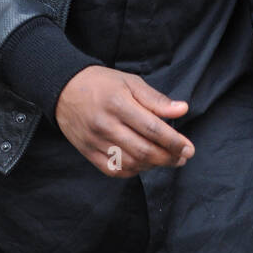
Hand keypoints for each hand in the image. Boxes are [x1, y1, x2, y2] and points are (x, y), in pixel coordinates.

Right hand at [55, 66, 194, 177]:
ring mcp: (95, 141)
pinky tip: (143, 163)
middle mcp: (105, 124)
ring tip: (166, 159)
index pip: (153, 129)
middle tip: (182, 157)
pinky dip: (133, 170)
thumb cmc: (101, 83)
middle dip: (169, 157)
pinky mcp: (88, 152)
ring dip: (153, 165)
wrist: (63, 89)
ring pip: (131, 163)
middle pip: (144, 150)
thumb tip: (182, 110)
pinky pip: (114, 170)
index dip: (174, 142)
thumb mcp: (130, 82)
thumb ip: (156, 99)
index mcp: (118, 103)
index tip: (189, 149)